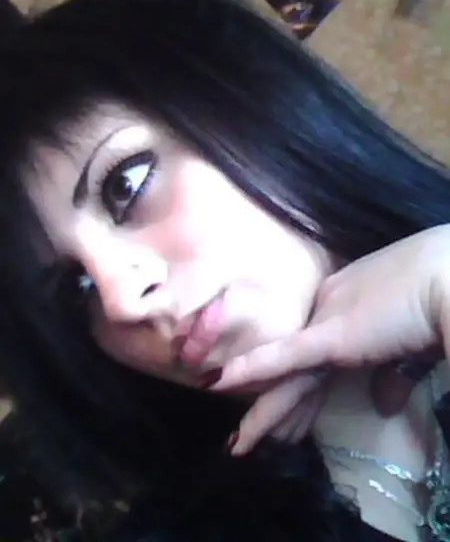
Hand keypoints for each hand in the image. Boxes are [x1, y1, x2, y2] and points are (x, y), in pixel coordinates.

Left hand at [215, 225, 449, 451]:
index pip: (313, 357)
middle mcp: (327, 309)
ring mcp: (326, 322)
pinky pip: (283, 358)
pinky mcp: (330, 336)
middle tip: (245, 436)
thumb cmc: (437, 303)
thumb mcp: (411, 346)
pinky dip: (251, 370)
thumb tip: (384, 403)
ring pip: (286, 374)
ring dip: (263, 413)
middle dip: (275, 406)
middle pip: (293, 366)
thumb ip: (392, 374)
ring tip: (237, 444)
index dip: (301, 390)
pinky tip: (220, 383)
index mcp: (345, 307)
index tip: (292, 422)